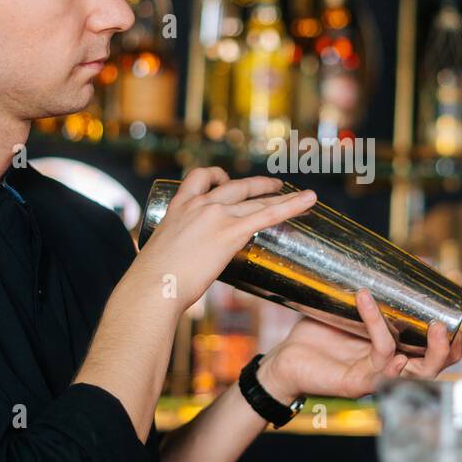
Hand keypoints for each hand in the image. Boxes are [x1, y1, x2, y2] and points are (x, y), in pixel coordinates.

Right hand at [129, 168, 315, 310]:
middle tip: (273, 185)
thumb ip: (178, 250)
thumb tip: (183, 268)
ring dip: (279, 195)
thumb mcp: (162, 253)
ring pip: (255, 199)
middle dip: (257, 185)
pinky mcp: (231, 232)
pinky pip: (268, 214)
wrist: (154, 285)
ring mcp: (216, 215)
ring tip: (300, 195)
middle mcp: (199, 204)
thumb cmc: (152, 279)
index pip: (200, 178)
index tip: (226, 181)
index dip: (217, 176)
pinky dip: (292, 205)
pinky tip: (308, 201)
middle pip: (235, 186)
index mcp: (178, 207)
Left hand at [259, 288, 461, 400]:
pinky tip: (379, 319)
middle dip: (448, 350)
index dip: (453, 339)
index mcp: (395, 353)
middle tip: (449, 325)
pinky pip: (378, 360)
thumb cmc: (319, 333)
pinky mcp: (356, 383)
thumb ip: (374, 290)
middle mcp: (390, 370)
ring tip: (431, 323)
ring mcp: (375, 378)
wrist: (284, 357)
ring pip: (413, 370)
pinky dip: (382, 336)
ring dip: (425, 345)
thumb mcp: (351, 308)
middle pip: (433, 370)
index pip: (435, 354)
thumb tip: (402, 258)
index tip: (457, 310)